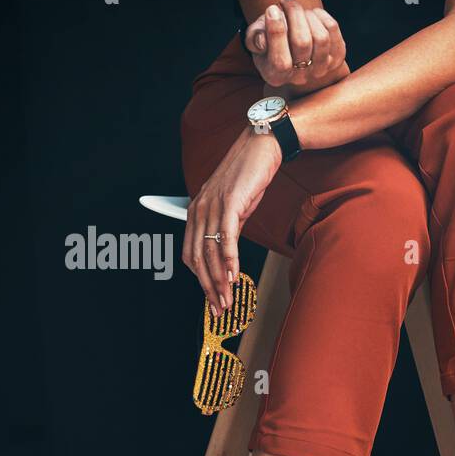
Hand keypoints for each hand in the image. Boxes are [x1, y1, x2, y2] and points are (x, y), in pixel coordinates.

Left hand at [183, 130, 281, 315]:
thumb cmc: (250, 173)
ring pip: (211, 251)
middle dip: (208, 288)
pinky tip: (234, 275)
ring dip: (219, 280)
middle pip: (198, 258)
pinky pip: (227, 237)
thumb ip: (228, 226)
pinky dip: (230, 259)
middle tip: (219, 309)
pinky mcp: (231, 202)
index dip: (200, 280)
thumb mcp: (235, 204)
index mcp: (197, 210)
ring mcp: (213, 206)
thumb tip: (229, 250)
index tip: (212, 298)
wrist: (262, 146)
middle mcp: (199, 209)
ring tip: (227, 300)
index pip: (191, 253)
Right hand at [245, 0, 347, 94]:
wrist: (289, 45)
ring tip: (297, 8)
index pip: (280, 61)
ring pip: (321, 38)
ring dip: (308, 15)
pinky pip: (334, 32)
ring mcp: (321, 69)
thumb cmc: (267, 39)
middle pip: (302, 43)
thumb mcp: (254, 38)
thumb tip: (262, 42)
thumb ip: (254, 38)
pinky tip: (312, 13)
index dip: (277, 33)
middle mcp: (300, 77)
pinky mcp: (336, 58)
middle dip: (293, 13)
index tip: (272, 8)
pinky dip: (322, 16)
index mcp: (276, 76)